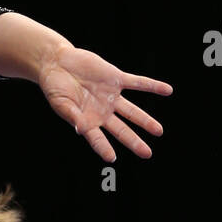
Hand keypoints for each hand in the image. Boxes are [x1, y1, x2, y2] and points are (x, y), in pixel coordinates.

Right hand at [38, 44, 171, 161]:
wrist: (57, 63)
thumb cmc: (54, 87)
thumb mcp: (60, 103)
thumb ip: (72, 116)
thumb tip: (82, 130)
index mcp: (87, 121)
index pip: (97, 139)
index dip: (103, 148)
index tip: (111, 158)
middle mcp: (102, 112)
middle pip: (122, 130)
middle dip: (134, 142)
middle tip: (147, 154)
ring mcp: (111, 96)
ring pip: (132, 111)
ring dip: (146, 121)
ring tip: (159, 131)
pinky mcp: (116, 79)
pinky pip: (138, 83)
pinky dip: (152, 87)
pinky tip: (168, 91)